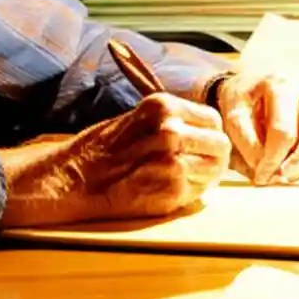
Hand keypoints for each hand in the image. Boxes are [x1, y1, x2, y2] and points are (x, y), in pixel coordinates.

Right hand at [0, 94, 231, 226]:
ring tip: (186, 178)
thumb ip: (175, 122)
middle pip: (221, 145)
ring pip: (215, 170)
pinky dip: (192, 192)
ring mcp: (174, 161)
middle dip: (215, 156)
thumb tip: (208, 132)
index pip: (213, 119)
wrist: (78, 177)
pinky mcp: (172, 190)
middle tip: (204, 166)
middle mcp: (172, 131)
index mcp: (165, 107)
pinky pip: (199, 191)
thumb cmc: (106, 148)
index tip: (205, 144)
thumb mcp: (140, 118)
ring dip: (206, 176)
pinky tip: (172, 189)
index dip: (211, 133)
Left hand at [214, 72, 298, 184]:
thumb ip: (243, 136)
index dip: (272, 159)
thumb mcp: (232, 110)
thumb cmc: (243, 99)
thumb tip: (262, 165)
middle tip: (280, 180)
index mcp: (281, 86)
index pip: (283, 129)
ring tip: (287, 175)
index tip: (260, 177)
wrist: (252, 89)